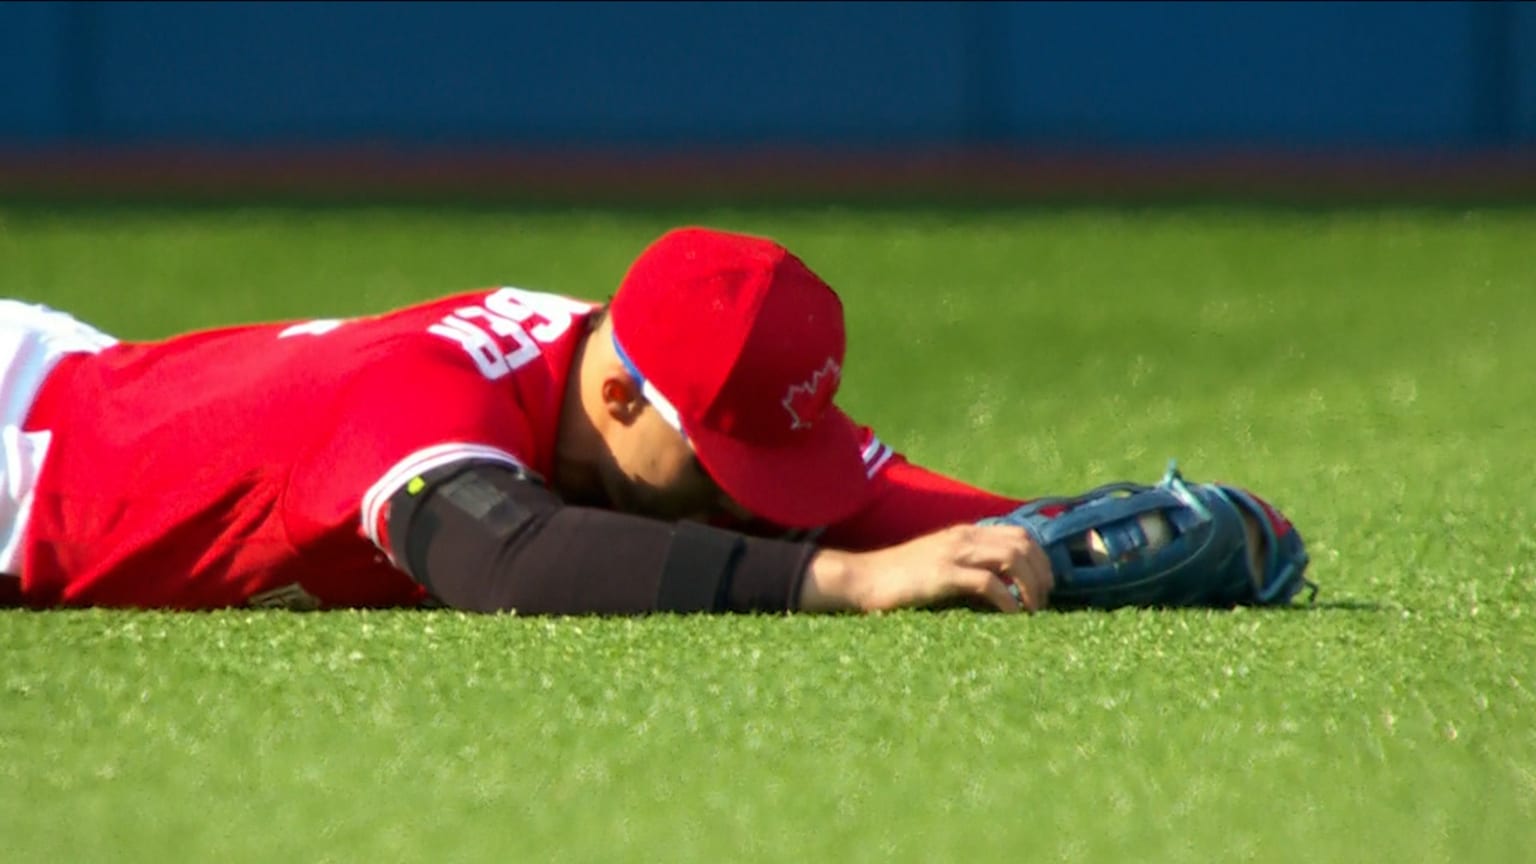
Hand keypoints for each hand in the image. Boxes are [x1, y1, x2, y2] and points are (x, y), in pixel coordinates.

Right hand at [799, 524, 1053, 613]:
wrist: (862, 578)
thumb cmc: (900, 577)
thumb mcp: (940, 562)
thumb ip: (969, 565)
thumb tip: (1003, 586)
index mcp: (965, 532)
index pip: (1020, 533)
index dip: (1041, 559)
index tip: (1045, 586)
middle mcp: (964, 537)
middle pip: (1023, 544)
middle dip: (1042, 574)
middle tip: (1043, 602)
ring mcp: (953, 553)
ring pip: (1012, 558)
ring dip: (1031, 586)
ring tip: (1032, 610)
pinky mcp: (942, 574)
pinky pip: (988, 584)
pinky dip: (1008, 601)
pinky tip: (1011, 616)